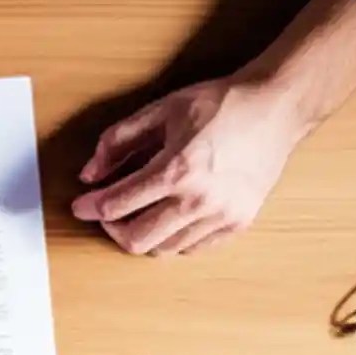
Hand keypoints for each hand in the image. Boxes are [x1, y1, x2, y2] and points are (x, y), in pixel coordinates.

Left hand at [71, 76, 305, 255]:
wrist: (275, 108)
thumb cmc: (219, 104)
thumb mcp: (160, 112)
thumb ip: (117, 142)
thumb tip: (89, 173)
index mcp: (176, 170)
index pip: (118, 204)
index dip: (91, 207)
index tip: (80, 206)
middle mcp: (199, 200)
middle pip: (137, 240)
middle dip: (113, 229)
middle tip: (108, 213)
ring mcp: (222, 216)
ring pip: (164, 249)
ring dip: (143, 234)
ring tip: (138, 213)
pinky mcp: (239, 223)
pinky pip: (193, 248)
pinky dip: (173, 238)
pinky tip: (168, 217)